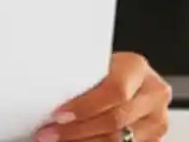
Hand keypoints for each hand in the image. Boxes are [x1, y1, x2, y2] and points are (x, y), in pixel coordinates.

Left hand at [35, 52, 171, 140]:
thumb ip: (80, 78)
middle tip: (49, 133)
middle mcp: (153, 94)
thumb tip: (43, 95)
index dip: (84, 106)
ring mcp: (157, 119)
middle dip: (78, 130)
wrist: (128, 80)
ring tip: (58, 140)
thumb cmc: (104, 70)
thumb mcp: (94, 65)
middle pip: (116, 119)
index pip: (114, 90)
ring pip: (120, 140)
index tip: (58, 115)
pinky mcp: (154, 138)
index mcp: (137, 68)